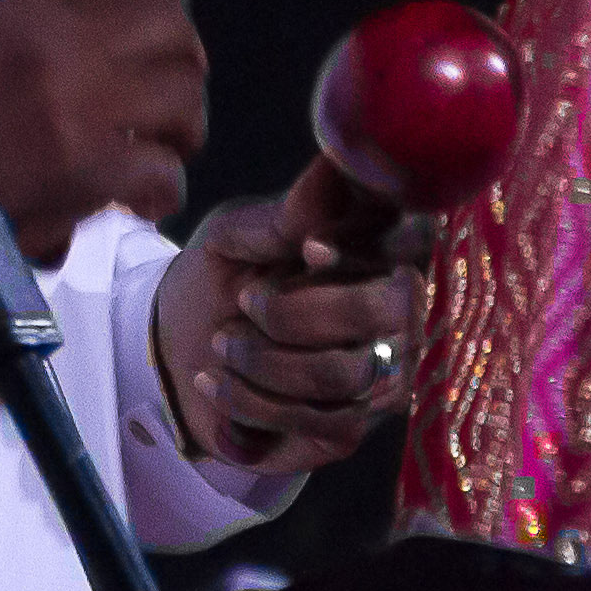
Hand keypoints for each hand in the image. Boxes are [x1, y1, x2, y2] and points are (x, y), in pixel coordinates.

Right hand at [0, 0, 207, 262]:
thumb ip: (20, 25)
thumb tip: (79, 24)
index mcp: (25, 9)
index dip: (163, 3)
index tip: (149, 40)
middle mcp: (59, 43)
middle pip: (176, 27)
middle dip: (180, 68)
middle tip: (158, 105)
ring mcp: (77, 106)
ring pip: (184, 93)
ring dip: (179, 130)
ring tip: (155, 154)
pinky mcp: (87, 170)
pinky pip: (163, 169)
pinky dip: (161, 191)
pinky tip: (138, 203)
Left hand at [150, 160, 432, 476]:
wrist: (184, 342)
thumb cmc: (225, 273)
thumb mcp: (239, 235)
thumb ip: (287, 214)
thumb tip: (334, 166)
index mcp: (381, 250)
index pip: (407, 242)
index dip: (362, 247)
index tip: (308, 248)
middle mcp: (401, 313)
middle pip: (377, 313)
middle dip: (295, 312)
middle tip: (243, 300)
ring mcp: (385, 373)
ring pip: (343, 375)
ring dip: (266, 362)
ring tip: (220, 344)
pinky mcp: (355, 424)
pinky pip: (319, 421)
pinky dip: (253, 403)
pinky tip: (212, 383)